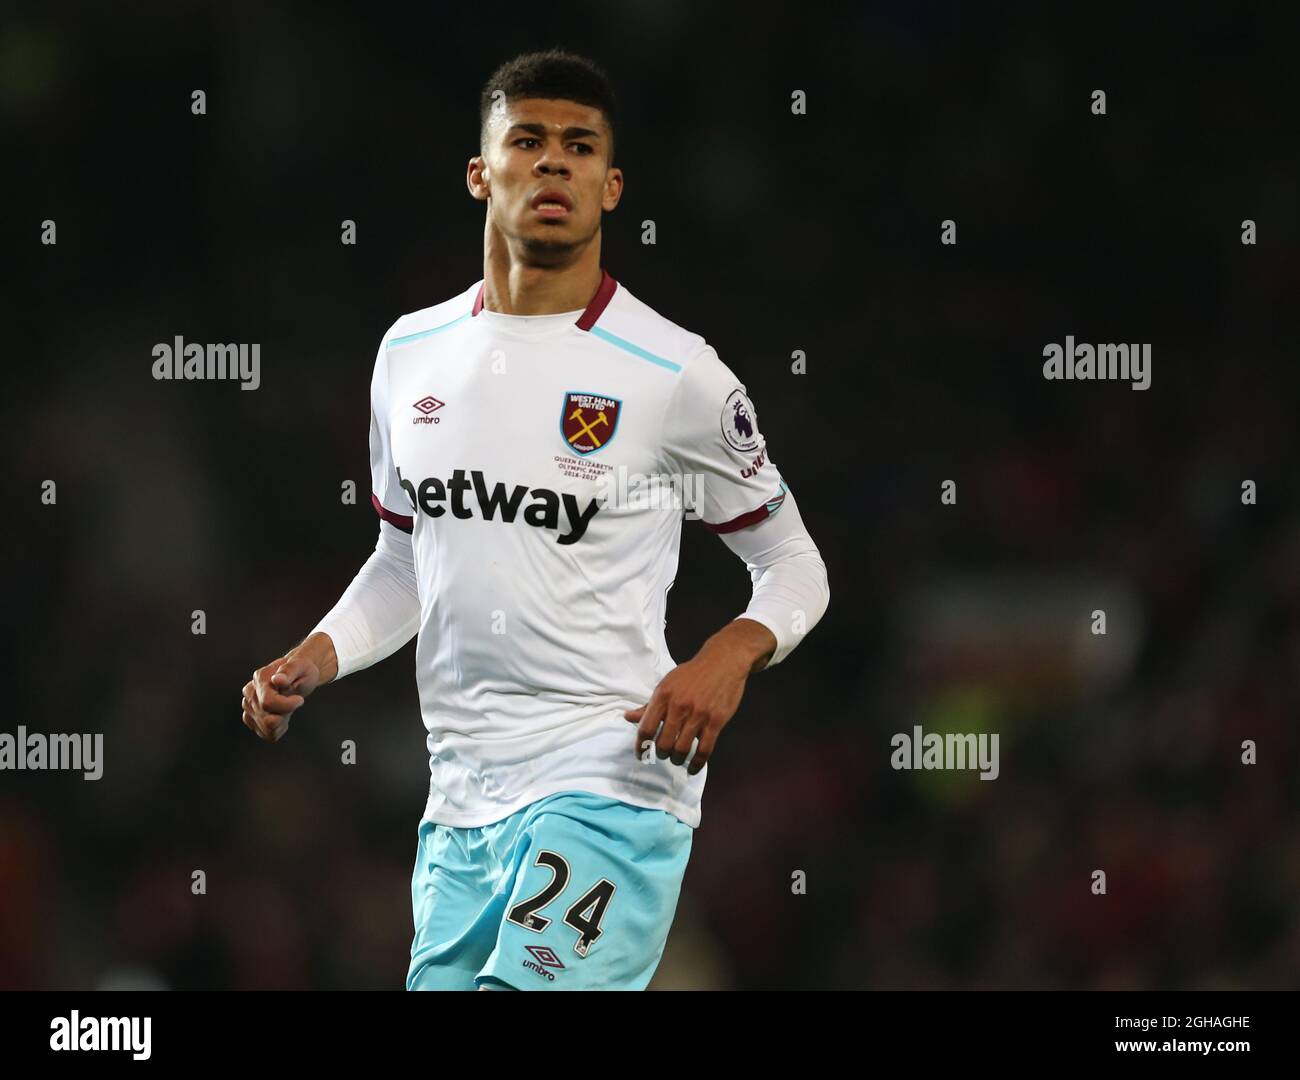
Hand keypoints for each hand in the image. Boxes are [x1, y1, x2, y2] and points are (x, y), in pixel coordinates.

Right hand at [242, 652, 322, 742]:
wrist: (297, 675)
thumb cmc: (301, 669)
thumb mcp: (301, 666)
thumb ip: (289, 671)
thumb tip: (277, 680)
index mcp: (261, 677)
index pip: (268, 703)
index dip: (287, 706)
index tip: (300, 700)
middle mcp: (250, 692)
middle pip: (267, 719)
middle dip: (285, 714)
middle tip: (296, 701)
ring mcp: (248, 706)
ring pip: (265, 729)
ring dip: (282, 722)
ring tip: (288, 708)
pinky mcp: (250, 718)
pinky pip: (266, 734)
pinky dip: (279, 729)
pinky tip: (284, 717)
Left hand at [623, 620, 774, 774]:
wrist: (723, 662)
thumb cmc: (692, 674)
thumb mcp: (667, 685)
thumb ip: (649, 705)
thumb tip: (628, 717)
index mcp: (663, 696)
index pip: (646, 728)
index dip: (641, 746)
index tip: (641, 754)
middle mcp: (679, 706)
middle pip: (663, 743)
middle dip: (660, 754)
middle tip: (663, 754)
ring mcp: (698, 714)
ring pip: (682, 749)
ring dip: (677, 759)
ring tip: (677, 758)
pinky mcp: (716, 721)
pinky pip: (704, 750)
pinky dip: (696, 764)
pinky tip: (692, 768)